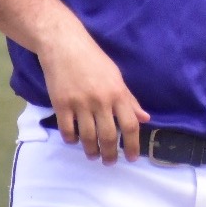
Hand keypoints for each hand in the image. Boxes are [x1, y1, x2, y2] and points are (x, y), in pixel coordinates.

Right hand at [36, 28, 150, 164]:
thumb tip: (144, 118)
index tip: (131, 158)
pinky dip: (72, 139)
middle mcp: (101, 100)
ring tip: (93, 155)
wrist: (64, 45)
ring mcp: (80, 103)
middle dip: (110, 154)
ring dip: (91, 151)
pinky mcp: (61, 104)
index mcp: (117, 93)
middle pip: (109, 136)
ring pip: (88, 137)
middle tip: (109, 162)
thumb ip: (129, 99)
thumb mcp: (116, 76)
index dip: (133, 145)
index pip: (130, 125)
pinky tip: (75, 140)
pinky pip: (67, 130)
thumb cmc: (93, 59)